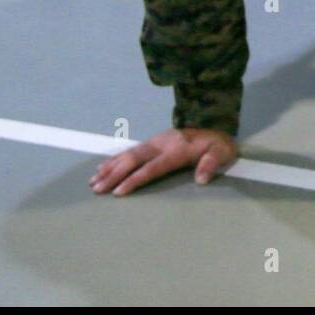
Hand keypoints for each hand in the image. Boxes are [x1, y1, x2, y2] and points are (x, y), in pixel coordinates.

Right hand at [89, 127, 237, 195]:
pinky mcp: (152, 141)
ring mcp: (155, 141)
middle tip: (97, 189)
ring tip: (93, 181)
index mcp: (176, 150)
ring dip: (110, 168)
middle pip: (133, 160)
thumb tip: (201, 179)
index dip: (135, 179)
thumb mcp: (221, 153)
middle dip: (114, 175)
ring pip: (128, 154)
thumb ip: (211, 164)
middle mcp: (161, 144)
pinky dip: (114, 159)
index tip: (118, 192)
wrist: (215, 123)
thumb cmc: (217, 145)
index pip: (152, 167)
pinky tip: (102, 167)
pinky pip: (129, 150)